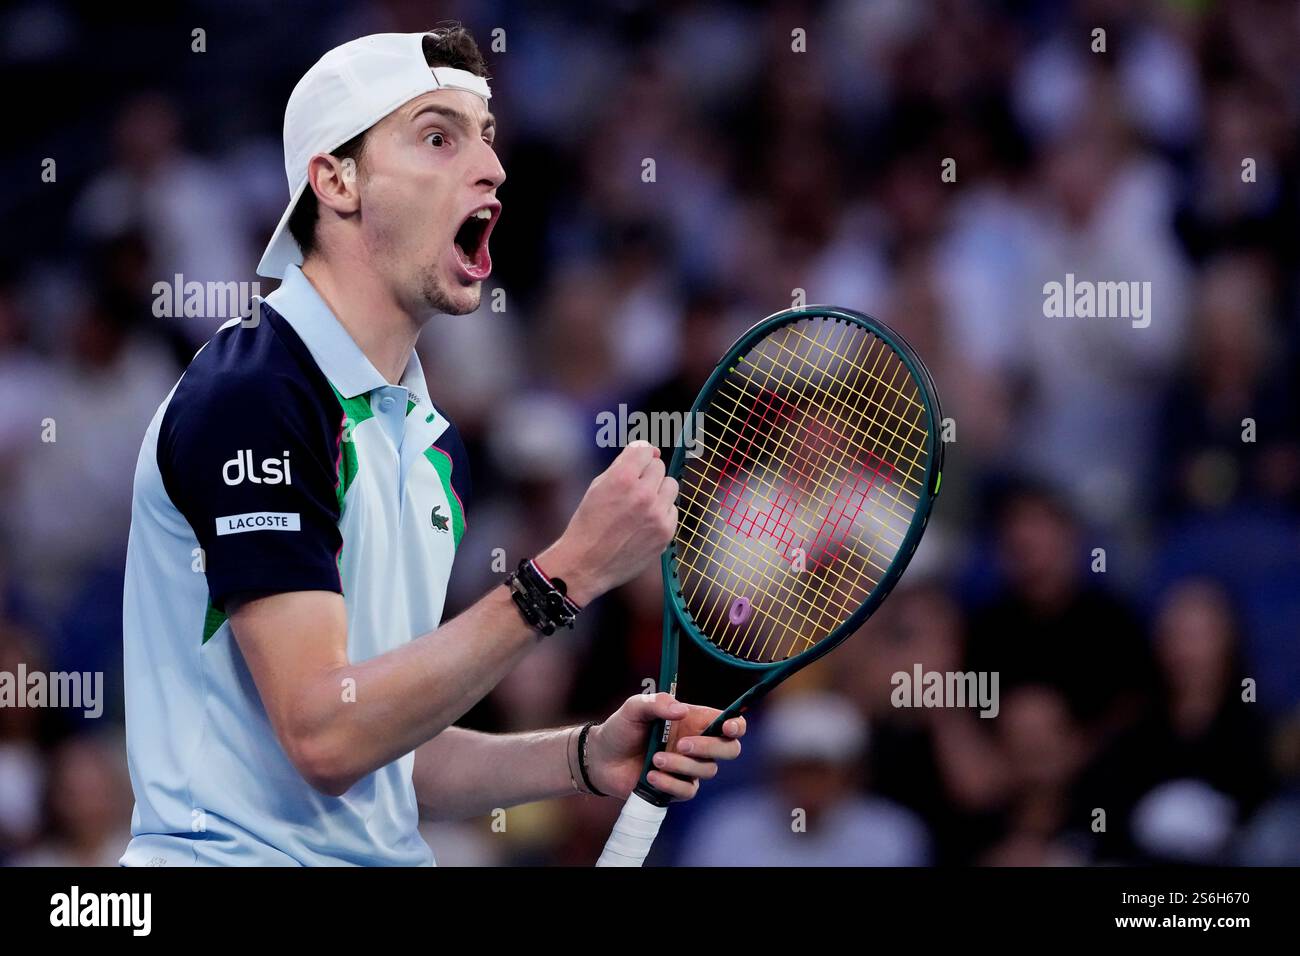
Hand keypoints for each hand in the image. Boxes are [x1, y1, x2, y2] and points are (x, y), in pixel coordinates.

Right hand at [539, 441, 676, 605]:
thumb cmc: (589, 524)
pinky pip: (672, 509)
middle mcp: (643, 493)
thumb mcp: (598, 487)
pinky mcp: (665, 532)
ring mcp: (657, 514)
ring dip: (658, 490)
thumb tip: (650, 451)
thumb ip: (623, 466)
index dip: (640, 453)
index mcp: (622, 478)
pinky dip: (661, 512)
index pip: (644, 449)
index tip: (638, 461)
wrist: (586, 564)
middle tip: (632, 489)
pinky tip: (644, 522)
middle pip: (658, 466)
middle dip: (646, 473)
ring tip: (641, 504)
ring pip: (671, 485)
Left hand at [585, 692, 746, 800]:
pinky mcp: (677, 788)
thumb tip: (681, 711)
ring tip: (654, 759)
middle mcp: (697, 744)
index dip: (737, 725)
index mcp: (694, 721)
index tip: (727, 727)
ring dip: (682, 765)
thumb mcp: (634, 708)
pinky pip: (688, 790)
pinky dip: (671, 783)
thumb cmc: (621, 728)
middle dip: (710, 747)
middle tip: (683, 745)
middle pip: (730, 749)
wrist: (601, 758)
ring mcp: (688, 768)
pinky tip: (651, 776)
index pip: (729, 723)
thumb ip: (657, 702)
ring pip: (707, 770)